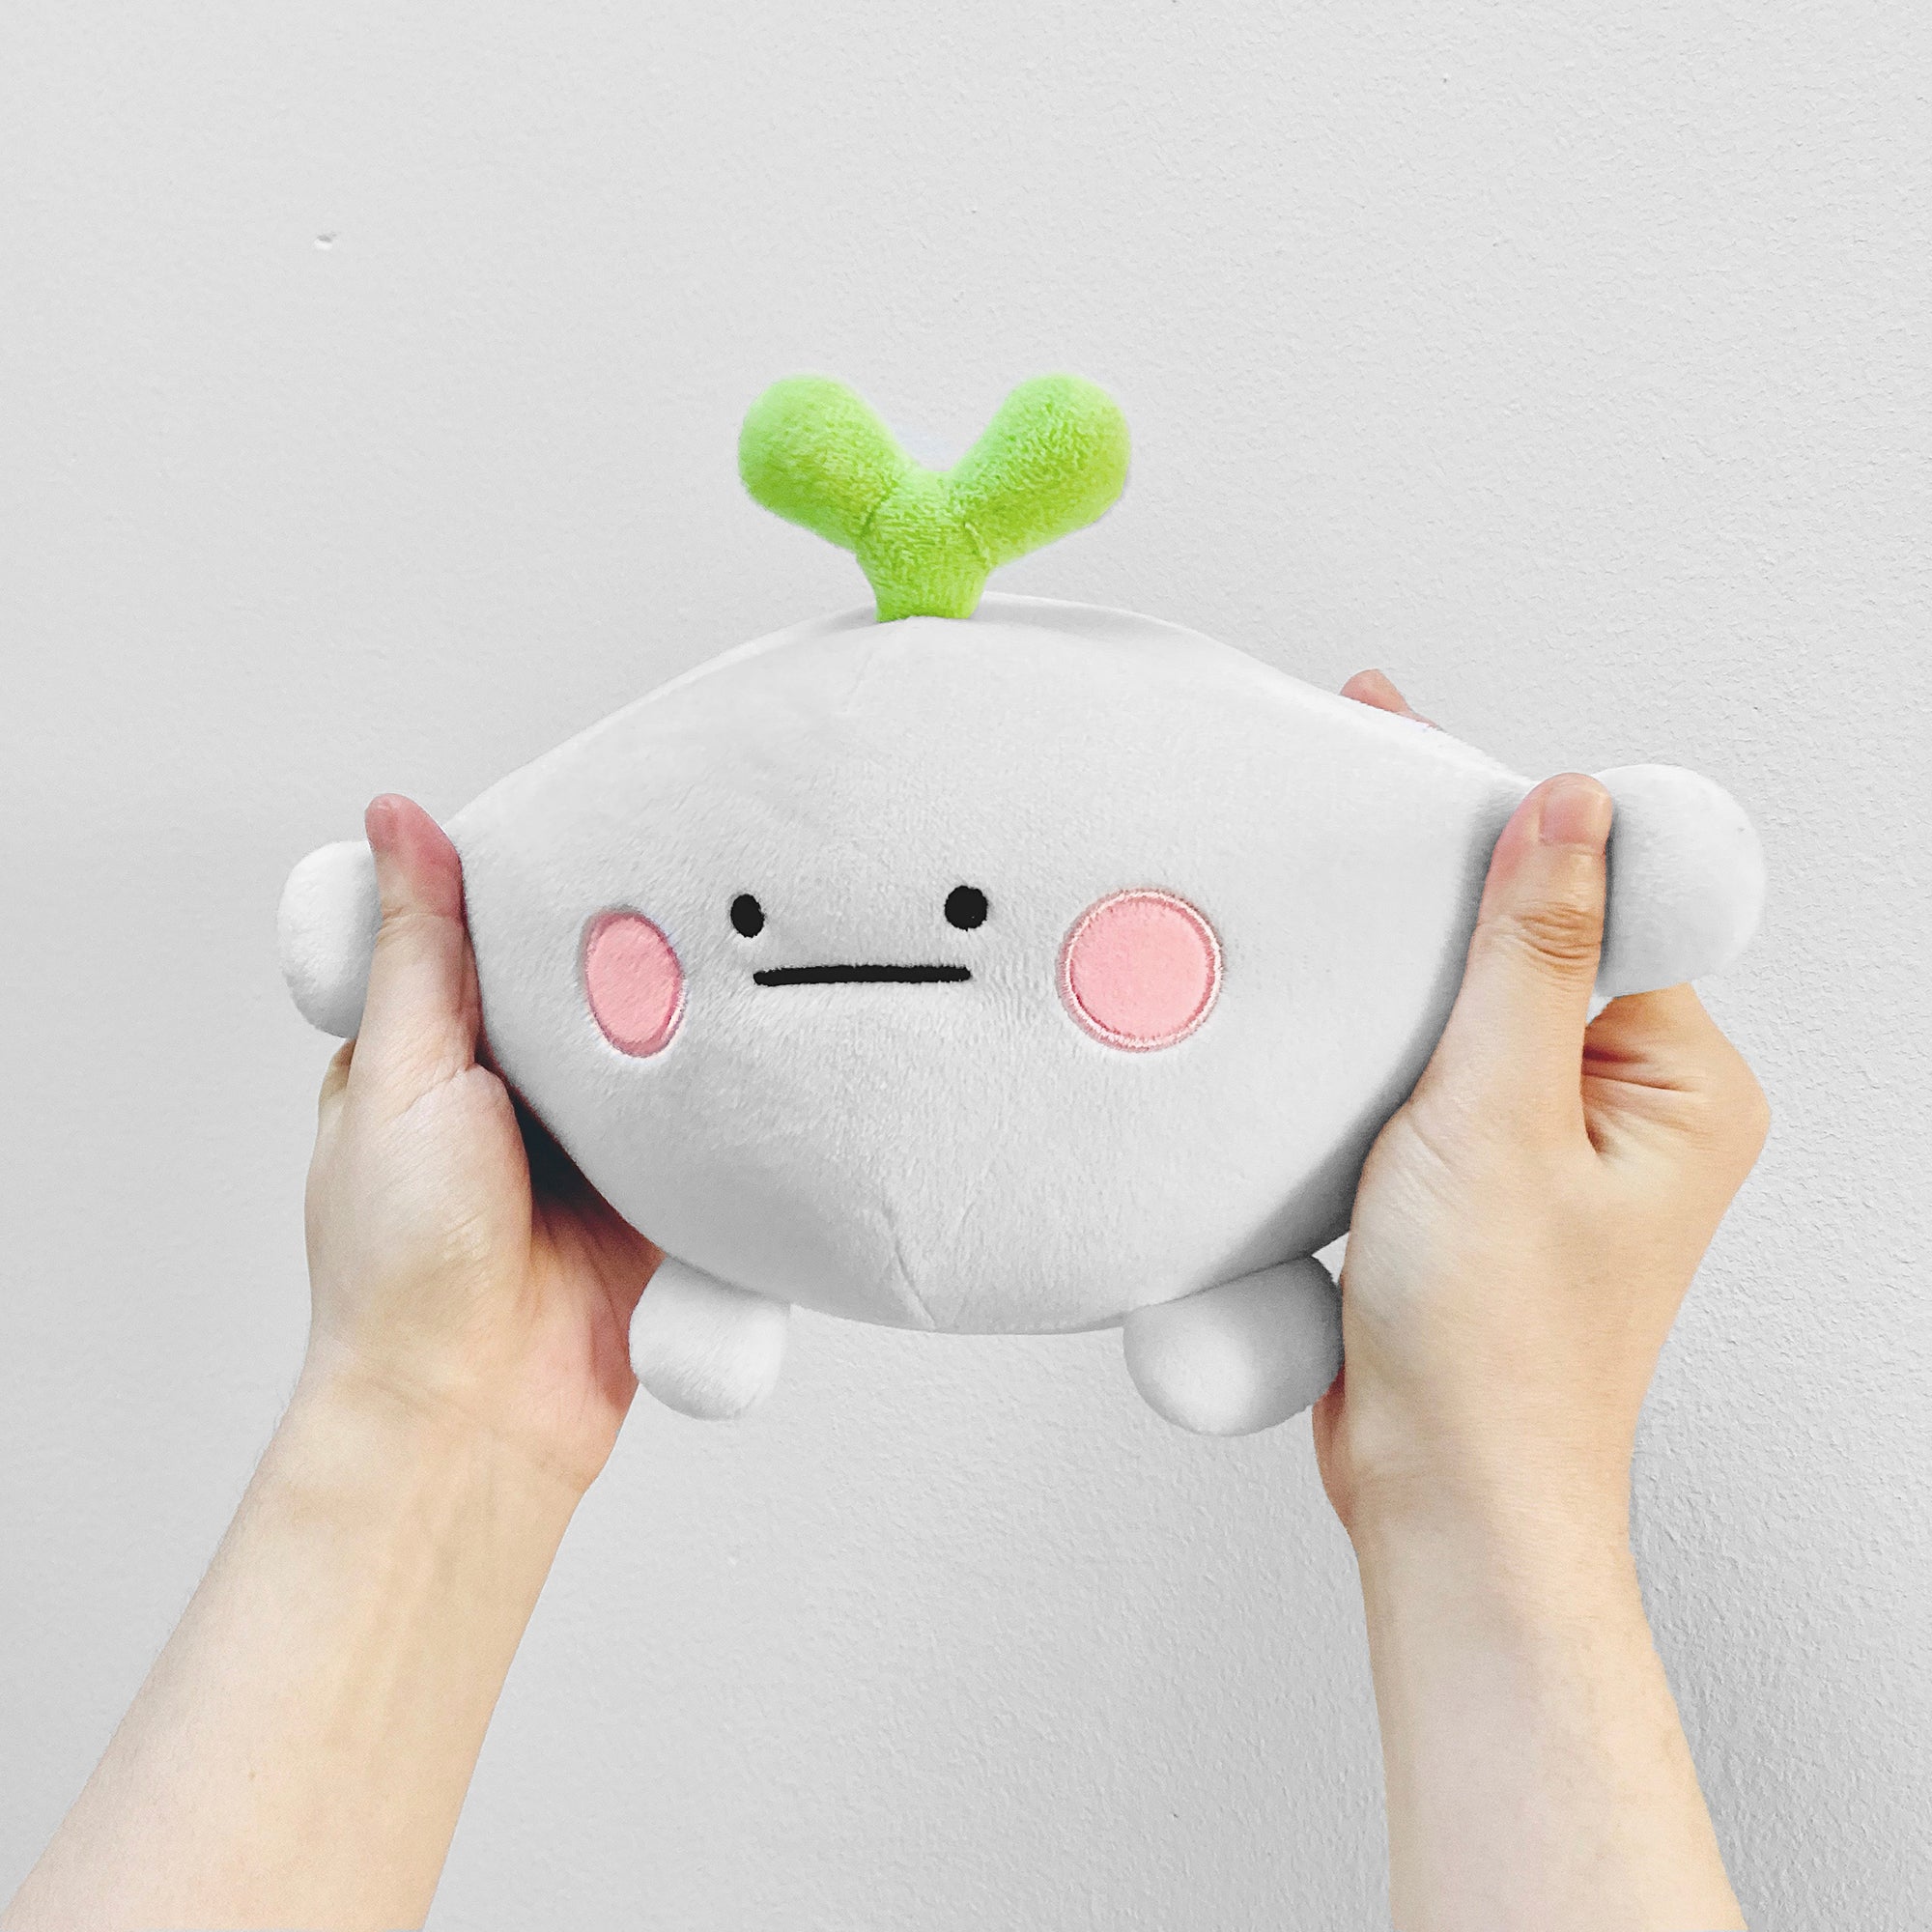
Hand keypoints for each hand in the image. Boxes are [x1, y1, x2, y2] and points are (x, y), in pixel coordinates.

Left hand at [302, 795, 659, 1499]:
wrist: (476, 1412)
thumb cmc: (402, 1264)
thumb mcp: (406, 1074)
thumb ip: (422, 953)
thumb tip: (396, 818)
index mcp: (430, 1053)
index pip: (486, 938)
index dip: (534, 887)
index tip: (589, 827)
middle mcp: (509, 1096)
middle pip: (581, 991)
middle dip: (624, 952)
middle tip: (683, 878)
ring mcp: (585, 1150)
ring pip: (648, 1054)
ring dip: (677, 1029)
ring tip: (726, 955)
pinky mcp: (652, 1200)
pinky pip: (701, 1132)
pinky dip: (721, 1107)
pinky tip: (749, 1059)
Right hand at [1315, 672, 1766, 1931]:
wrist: (1435, 1492)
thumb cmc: (1493, 1350)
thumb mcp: (1503, 1118)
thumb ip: (1529, 954)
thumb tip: (1567, 807)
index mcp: (1680, 1083)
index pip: (1602, 901)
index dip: (1514, 825)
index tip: (1418, 756)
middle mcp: (1627, 1106)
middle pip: (1530, 943)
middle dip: (1438, 892)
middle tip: (1346, 823)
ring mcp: (1546, 1143)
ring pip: (1465, 1007)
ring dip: (1394, 974)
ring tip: (1323, 927)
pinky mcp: (1473, 1178)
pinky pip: (1423, 1071)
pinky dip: (1370, 1045)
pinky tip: (1318, 1025)